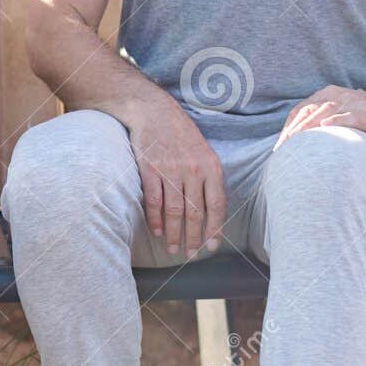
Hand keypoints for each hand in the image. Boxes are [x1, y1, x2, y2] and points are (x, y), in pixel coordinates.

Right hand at [129, 105, 225, 255]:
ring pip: (174, 210)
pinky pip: (154, 200)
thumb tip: (211, 210)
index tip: (211, 246)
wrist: (153, 111)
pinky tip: (157, 231)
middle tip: (190, 254)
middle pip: (195, 213)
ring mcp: (170, 170)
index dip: (214, 229)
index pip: (216, 205)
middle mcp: (192, 170)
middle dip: (193, 238)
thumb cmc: (180, 133)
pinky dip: (155, 219)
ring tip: (173, 248)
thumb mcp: (203, 152)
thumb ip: (208, 178)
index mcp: (210, 167)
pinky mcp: (149, 169)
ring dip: (174, 233)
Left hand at [276, 85, 365, 150]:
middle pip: (309, 111)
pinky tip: (326, 126)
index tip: (279, 147)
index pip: (301, 110)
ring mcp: (355, 103)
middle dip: (294, 131)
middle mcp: (339, 96)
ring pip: (326, 112)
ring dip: (309, 127)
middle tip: (284, 149)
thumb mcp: (341, 118)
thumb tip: (299, 145)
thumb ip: (322, 124)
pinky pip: (352, 116)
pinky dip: (338, 120)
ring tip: (296, 142)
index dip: (288, 127)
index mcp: (328, 95)